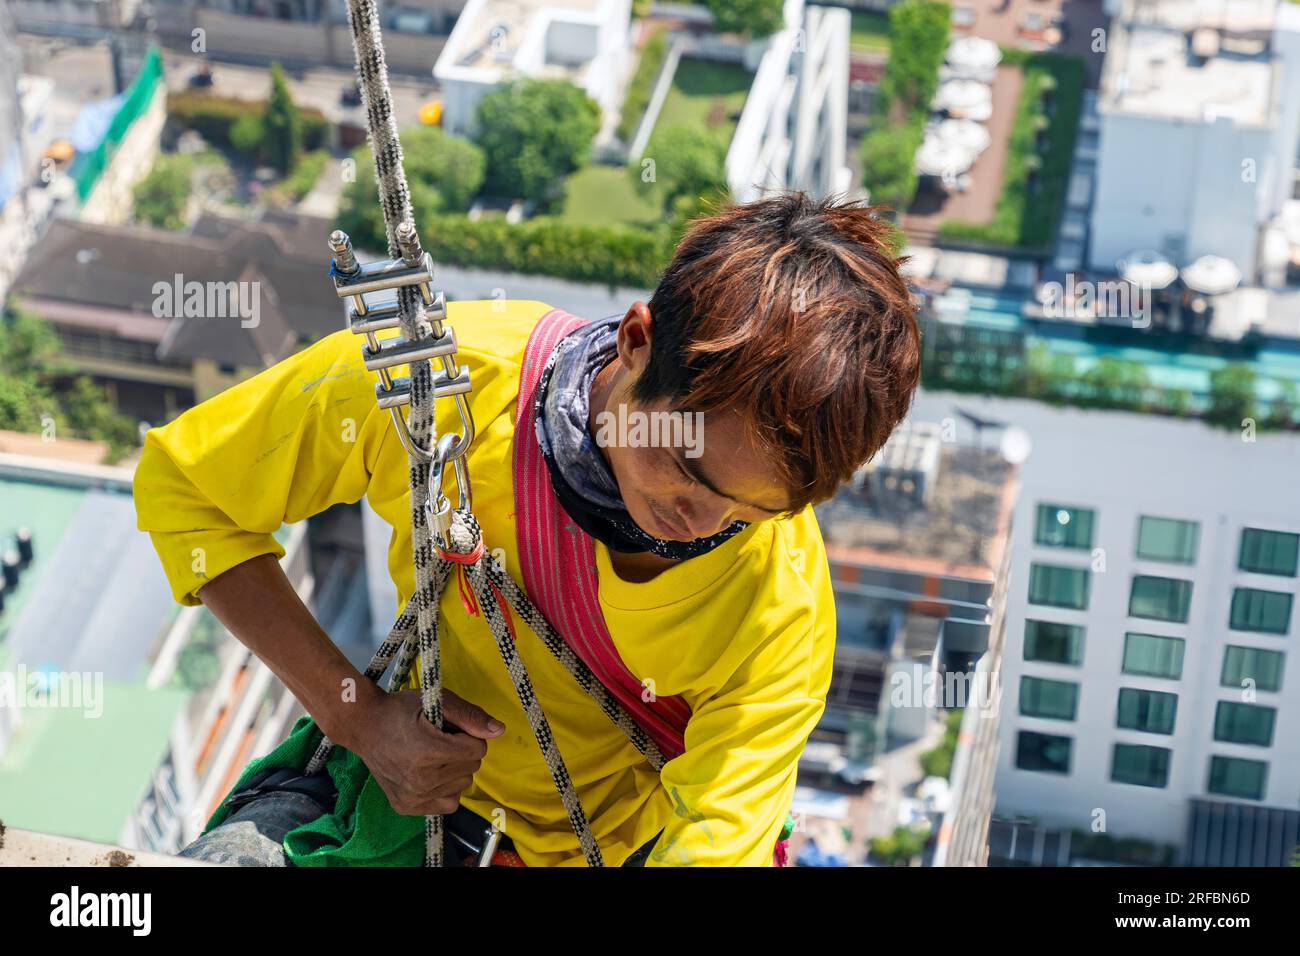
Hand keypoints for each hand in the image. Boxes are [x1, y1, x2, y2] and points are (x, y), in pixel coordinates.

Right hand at [350, 687, 504, 815]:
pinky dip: (446, 788)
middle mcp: (421, 781)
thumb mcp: (436, 702)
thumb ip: (469, 716)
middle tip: (436, 739)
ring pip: (463, 785)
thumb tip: (499, 731)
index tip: (450, 728)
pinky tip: (429, 772)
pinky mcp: (408, 807)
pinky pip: (449, 803)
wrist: (364, 726)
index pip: (478, 749)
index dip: (468, 734)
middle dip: (462, 750)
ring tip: (430, 754)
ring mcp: (414, 798)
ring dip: (455, 769)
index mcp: (428, 753)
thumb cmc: (400, 710)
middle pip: (472, 767)